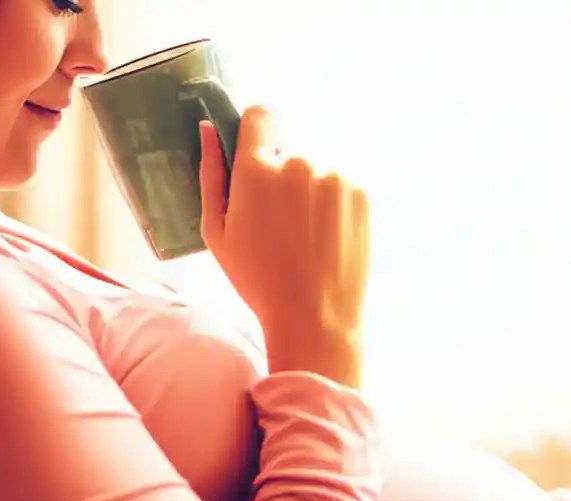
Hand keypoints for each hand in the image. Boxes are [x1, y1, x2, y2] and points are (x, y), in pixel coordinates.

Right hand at [199, 107, 371, 387]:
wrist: (315, 317)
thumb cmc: (258, 279)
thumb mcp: (216, 232)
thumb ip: (211, 173)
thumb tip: (209, 128)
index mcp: (257, 169)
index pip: (260, 114)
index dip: (255, 132)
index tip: (254, 157)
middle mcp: (300, 162)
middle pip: (288, 150)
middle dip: (281, 175)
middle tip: (278, 223)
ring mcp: (335, 177)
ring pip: (316, 170)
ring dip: (308, 191)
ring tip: (304, 237)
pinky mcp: (361, 193)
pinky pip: (339, 186)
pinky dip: (332, 205)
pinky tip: (324, 240)